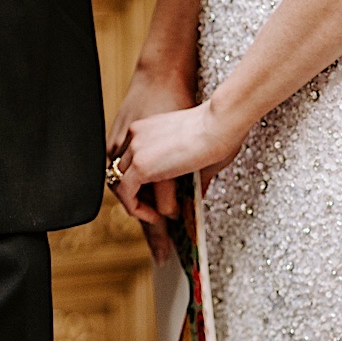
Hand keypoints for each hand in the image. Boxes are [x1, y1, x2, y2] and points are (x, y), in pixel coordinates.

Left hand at [111, 98, 245, 231]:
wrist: (221, 123)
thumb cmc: (221, 131)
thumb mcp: (198, 150)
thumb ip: (191, 171)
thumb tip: (197, 191)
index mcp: (148, 126)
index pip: (130, 156)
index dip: (139, 178)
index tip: (155, 194)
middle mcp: (136, 134)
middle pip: (121, 169)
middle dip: (134, 190)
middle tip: (152, 207)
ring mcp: (135, 148)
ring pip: (120, 181)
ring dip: (134, 201)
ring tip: (154, 216)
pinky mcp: (140, 165)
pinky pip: (125, 193)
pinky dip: (135, 208)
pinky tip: (154, 217)